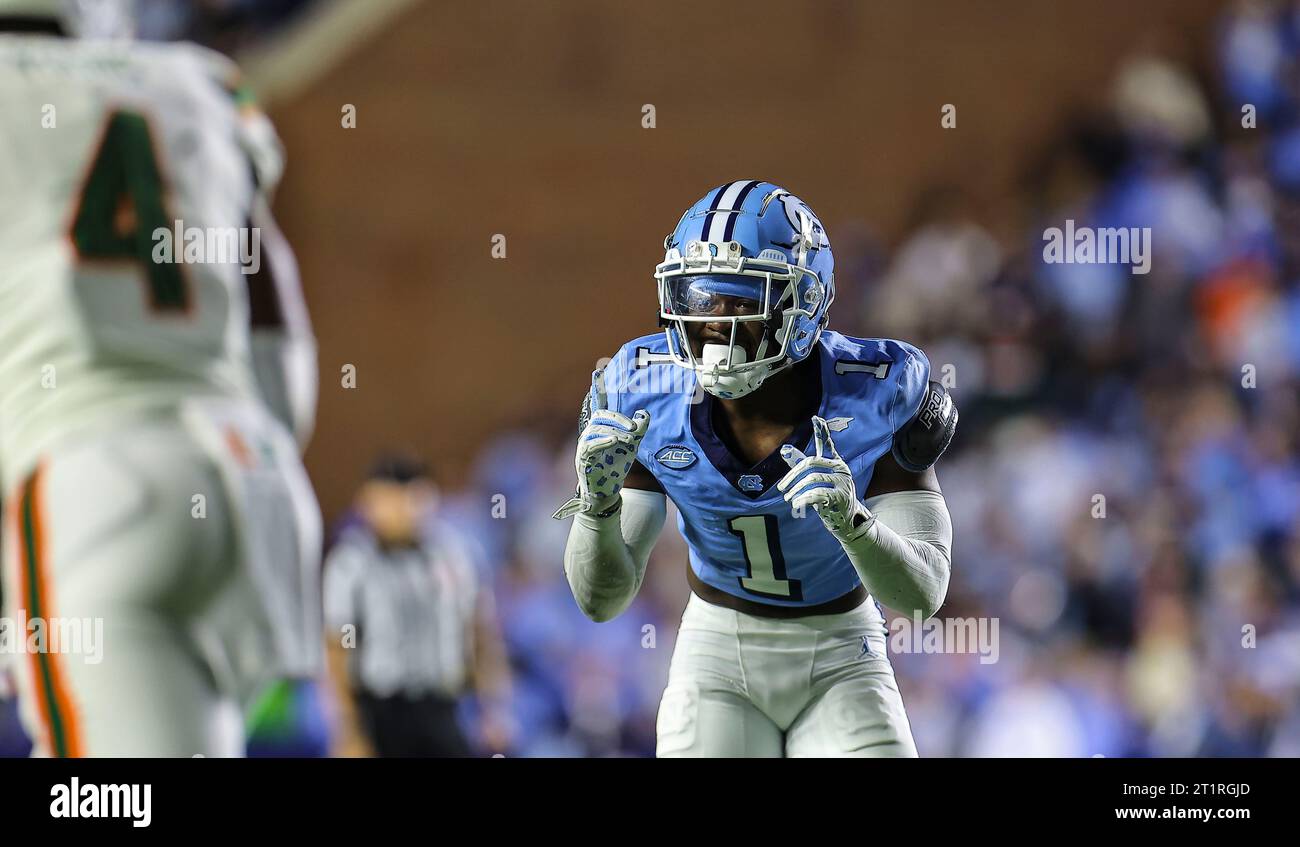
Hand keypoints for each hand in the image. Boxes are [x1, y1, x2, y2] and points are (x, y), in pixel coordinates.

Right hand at [553, 406, 650, 518]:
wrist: (608, 489)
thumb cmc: (615, 466)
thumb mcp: (631, 446)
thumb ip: (638, 430)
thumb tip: (644, 413)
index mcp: (598, 430)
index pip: (604, 414)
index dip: (618, 416)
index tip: (634, 424)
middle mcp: (588, 435)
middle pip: (599, 419)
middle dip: (618, 422)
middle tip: (633, 430)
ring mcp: (583, 446)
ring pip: (595, 430)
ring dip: (614, 432)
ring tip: (629, 440)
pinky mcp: (582, 459)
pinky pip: (589, 446)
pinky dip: (602, 442)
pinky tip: (614, 441)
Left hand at [778, 416, 871, 539]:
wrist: (846, 520)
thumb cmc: (829, 498)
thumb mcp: (816, 481)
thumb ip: (803, 466)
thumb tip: (785, 450)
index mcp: (836, 463)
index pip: (827, 445)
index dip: (821, 432)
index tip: (816, 418)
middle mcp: (841, 469)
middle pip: (810, 464)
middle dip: (792, 476)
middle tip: (781, 488)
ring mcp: (843, 482)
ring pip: (811, 480)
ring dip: (796, 490)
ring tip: (788, 499)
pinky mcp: (841, 497)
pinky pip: (817, 494)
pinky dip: (803, 499)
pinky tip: (796, 504)